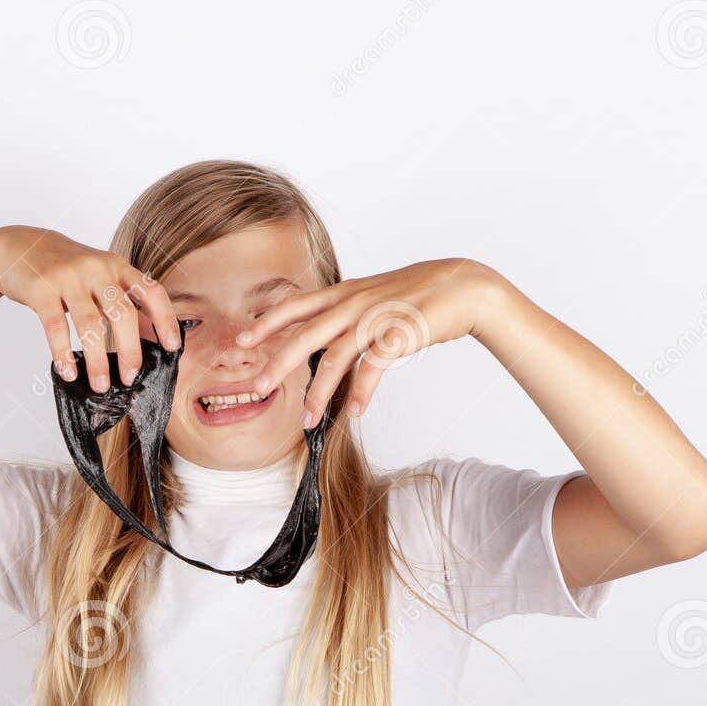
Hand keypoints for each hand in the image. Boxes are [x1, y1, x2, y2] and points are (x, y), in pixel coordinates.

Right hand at [0, 226, 180, 390]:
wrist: (18, 247)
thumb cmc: (64, 269)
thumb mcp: (98, 274)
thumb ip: (119, 299)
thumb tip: (147, 338)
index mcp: (117, 266)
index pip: (151, 292)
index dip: (166, 320)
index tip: (172, 348)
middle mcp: (97, 268)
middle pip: (123, 314)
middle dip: (130, 352)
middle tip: (130, 378)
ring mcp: (68, 276)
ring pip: (91, 324)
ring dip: (98, 361)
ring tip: (100, 386)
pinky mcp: (41, 288)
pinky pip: (56, 327)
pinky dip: (63, 354)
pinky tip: (68, 372)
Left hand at [238, 258, 512, 426]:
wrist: (463, 286)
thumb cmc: (419, 294)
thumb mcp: (374, 294)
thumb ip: (346, 310)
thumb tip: (322, 330)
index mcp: (346, 292)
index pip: (297, 306)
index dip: (268, 322)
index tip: (243, 339)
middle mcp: (355, 303)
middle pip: (306, 334)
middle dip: (279, 362)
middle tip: (257, 386)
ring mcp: (376, 318)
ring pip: (336, 357)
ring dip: (319, 391)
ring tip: (308, 419)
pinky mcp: (399, 334)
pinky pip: (374, 367)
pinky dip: (363, 391)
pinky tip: (357, 411)